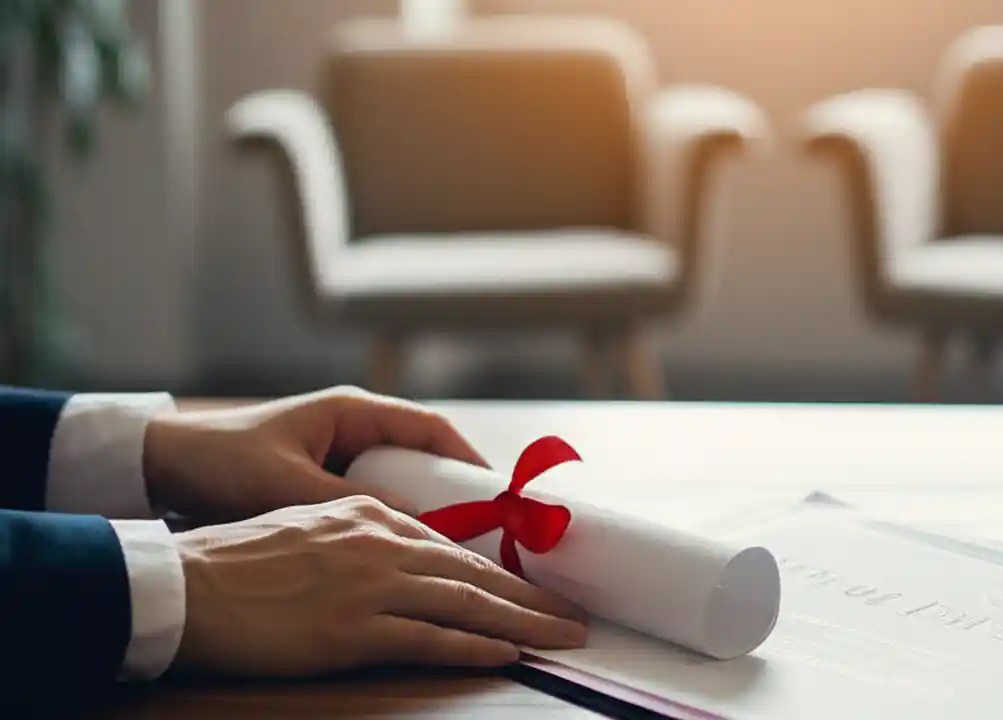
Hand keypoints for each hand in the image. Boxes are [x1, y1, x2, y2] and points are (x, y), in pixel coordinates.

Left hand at [143, 386, 484, 520]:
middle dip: (457, 489)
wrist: (165, 465)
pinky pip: (379, 496)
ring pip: (405, 479)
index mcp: (353, 411)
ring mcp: (343, 453)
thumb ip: (348, 502)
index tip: (497, 493)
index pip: (431, 428)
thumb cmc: (222, 461)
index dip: (468, 458)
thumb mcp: (287, 482)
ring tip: (457, 545)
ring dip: (429, 507)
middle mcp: (355, 427)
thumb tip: (413, 523)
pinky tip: (406, 551)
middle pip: (426, 456)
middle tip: (486, 530)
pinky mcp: (328, 478)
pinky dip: (398, 519)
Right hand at [173, 495, 588, 675]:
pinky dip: (475, 646)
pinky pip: (429, 638)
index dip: (497, 571)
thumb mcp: (305, 529)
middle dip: (530, 598)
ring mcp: (369, 585)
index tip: (531, 587)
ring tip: (562, 637)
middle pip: (472, 573)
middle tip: (573, 615)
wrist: (183, 585)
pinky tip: (507, 653)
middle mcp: (378, 542)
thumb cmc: (233, 563)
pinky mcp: (353, 629)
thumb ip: (357, 539)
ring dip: (523, 623)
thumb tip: (398, 561)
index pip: (449, 545)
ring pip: (466, 604)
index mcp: (365, 513)